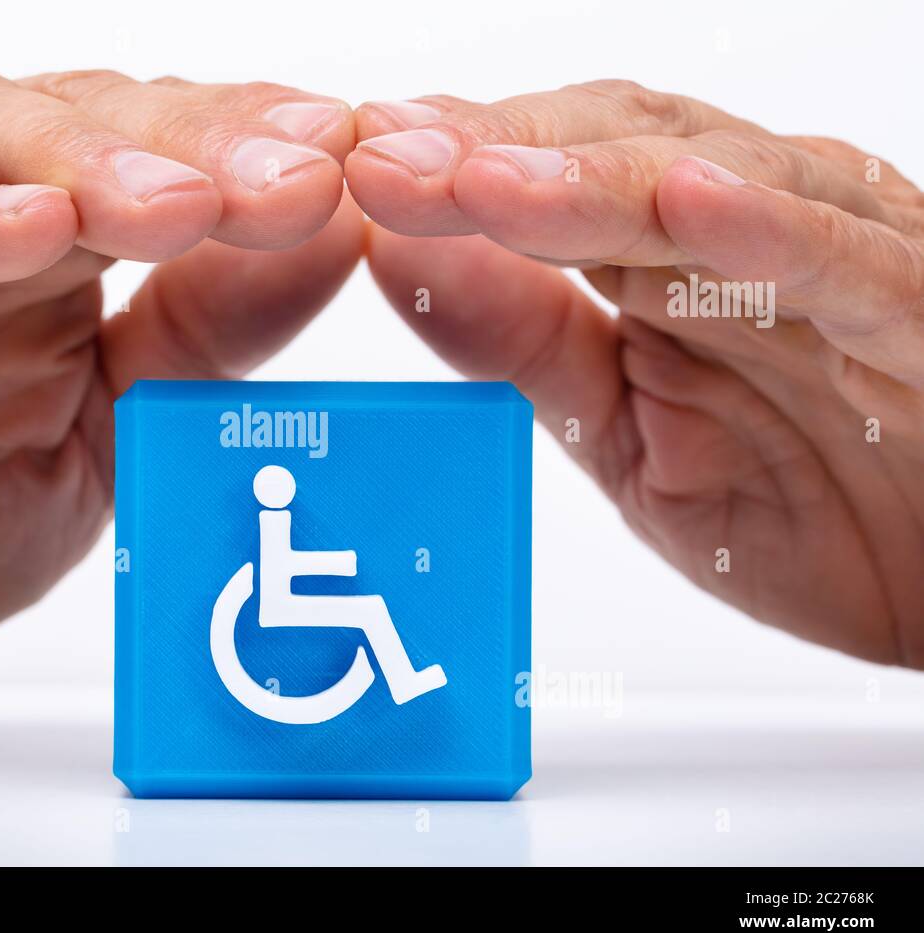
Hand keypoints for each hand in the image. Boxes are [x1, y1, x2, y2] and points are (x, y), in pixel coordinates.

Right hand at [0, 68, 361, 680]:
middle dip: (203, 147)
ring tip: (184, 198)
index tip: (364, 174)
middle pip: (86, 128)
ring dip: (84, 161)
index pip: (167, 161)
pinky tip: (30, 230)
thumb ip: (199, 341)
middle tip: (306, 168)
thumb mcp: (100, 436)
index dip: (264, 158)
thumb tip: (329, 245)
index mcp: (41, 244)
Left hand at [348, 80, 923, 666]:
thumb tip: (400, 256)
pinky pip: (850, 265)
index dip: (446, 165)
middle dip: (488, 154)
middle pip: (611, 154)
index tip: (344, 162)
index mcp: (665, 257)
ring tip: (482, 173)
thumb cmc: (804, 500)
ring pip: (716, 186)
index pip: (544, 176)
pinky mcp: (922, 317)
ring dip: (590, 178)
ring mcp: (839, 262)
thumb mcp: (622, 432)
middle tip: (381, 155)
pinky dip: (770, 233)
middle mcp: (749, 232)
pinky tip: (687, 204)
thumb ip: (523, 342)